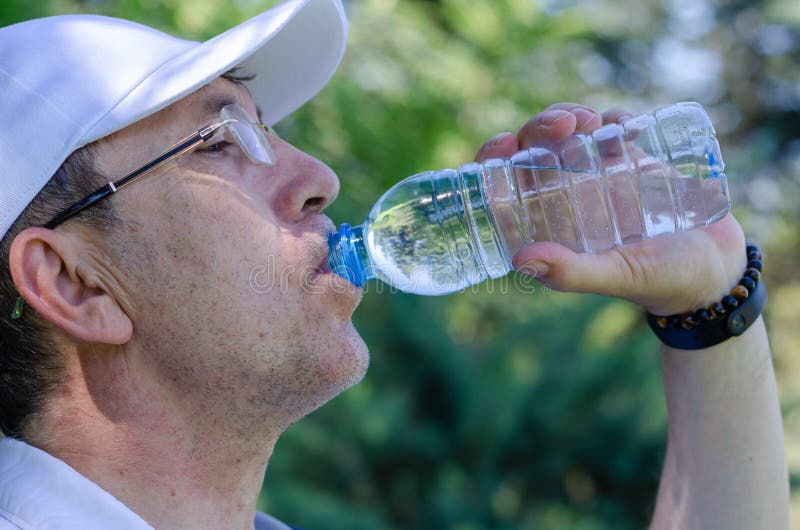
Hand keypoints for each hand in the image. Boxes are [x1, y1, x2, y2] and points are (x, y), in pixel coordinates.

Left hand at [475, 103, 746, 314]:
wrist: (715, 268)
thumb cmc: (660, 282)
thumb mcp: (615, 275)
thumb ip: (571, 273)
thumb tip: (520, 259)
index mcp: (546, 224)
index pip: (502, 186)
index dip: (493, 160)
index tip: (504, 145)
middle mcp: (564, 198)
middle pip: (532, 149)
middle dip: (539, 127)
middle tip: (565, 125)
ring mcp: (595, 176)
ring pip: (566, 132)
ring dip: (571, 115)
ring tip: (593, 121)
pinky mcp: (629, 161)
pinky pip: (609, 128)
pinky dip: (611, 117)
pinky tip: (622, 123)